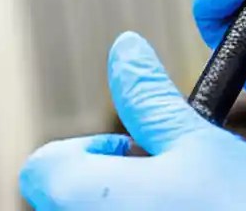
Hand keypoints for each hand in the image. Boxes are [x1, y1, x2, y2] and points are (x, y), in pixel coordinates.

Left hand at [19, 32, 245, 210]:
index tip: (141, 152)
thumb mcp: (203, 145)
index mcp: (84, 200)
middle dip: (118, 183)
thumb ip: (151, 99)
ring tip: (197, 209)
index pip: (43, 166)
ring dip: (139, 208)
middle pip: (71, 199)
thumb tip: (124, 51)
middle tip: (177, 183)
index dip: (89, 150)